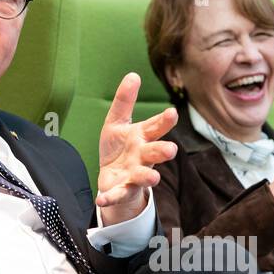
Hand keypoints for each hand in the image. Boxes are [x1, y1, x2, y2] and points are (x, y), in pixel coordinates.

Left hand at [96, 73, 178, 224]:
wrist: (113, 177)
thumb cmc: (119, 148)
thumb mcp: (116, 122)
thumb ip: (124, 101)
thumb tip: (133, 75)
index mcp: (143, 137)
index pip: (155, 127)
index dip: (164, 121)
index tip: (171, 113)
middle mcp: (143, 156)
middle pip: (156, 153)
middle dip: (163, 151)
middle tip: (170, 149)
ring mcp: (134, 175)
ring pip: (145, 176)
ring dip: (148, 177)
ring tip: (153, 178)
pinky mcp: (122, 190)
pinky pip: (118, 195)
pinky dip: (111, 198)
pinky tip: (102, 198)